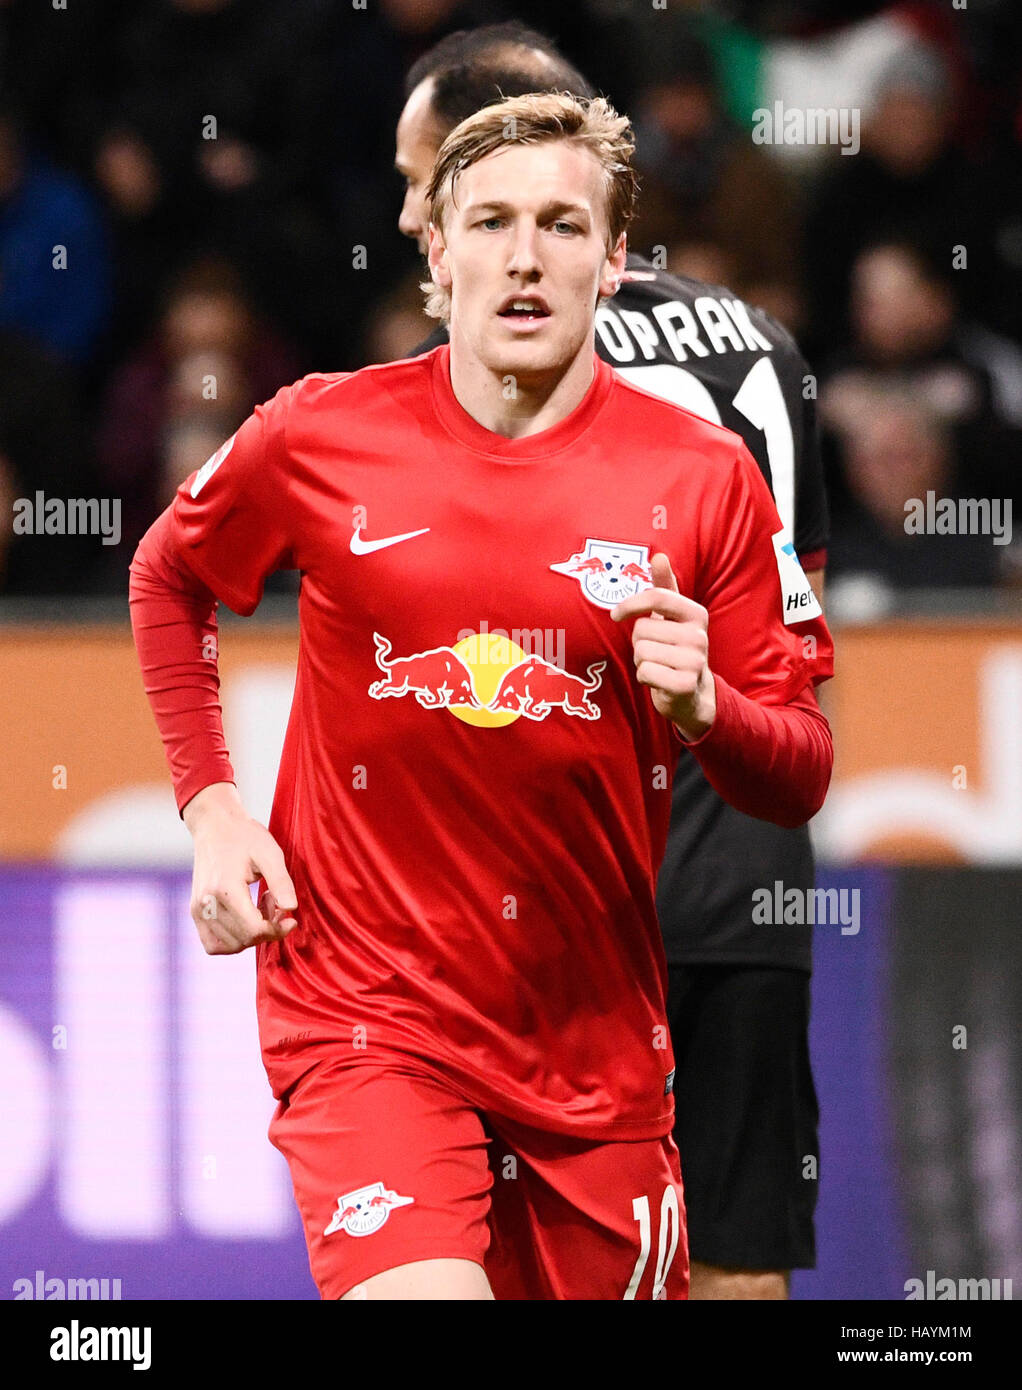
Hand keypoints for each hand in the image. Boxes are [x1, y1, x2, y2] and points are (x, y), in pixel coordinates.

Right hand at [183, 782, 297, 954]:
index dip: (276, 930)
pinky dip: (232, 941)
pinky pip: (212, 944)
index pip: (253, 930)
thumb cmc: (245, 837)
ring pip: (229, 946)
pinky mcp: (195, 912)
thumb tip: (290, 909)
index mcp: (225, 889)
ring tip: (260, 908)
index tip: (290, 919)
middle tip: (275, 904)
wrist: (215, 826)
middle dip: (267, 930)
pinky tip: (246, 920)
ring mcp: (197, 909)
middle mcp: (206, 903)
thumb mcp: (270, 853)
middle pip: (243, 940)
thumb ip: (281, 882)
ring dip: (251, 935)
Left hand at [611, 553, 716, 739]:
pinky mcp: (685, 685)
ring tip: (658, 665)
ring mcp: (695, 662)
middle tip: (654, 651)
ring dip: (641, 661)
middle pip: (642, 629)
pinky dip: (645, 678)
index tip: (616, 614)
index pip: (658, 597)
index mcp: (696, 614)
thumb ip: (665, 586)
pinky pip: (645, 673)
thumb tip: (659, 555)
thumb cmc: (675, 648)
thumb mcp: (673, 616)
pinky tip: (659, 680)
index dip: (631, 604)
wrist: (692, 692)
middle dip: (639, 642)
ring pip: (641, 652)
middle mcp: (699, 636)